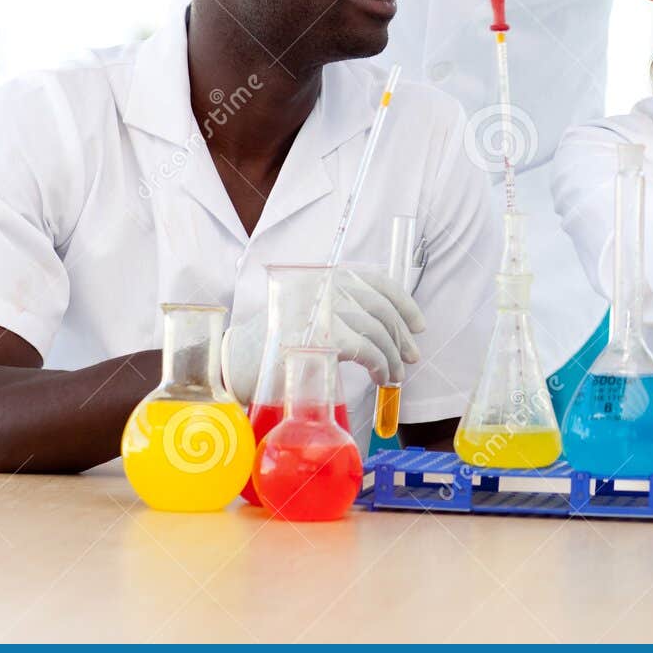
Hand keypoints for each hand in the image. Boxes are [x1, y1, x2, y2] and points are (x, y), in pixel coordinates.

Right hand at [220, 266, 426, 403]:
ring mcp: (323, 310)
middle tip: (412, 355)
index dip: (403, 302)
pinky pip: (367, 350)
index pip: (376, 280)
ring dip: (393, 356)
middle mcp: (325, 287)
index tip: (418, 325)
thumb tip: (390, 328)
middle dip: (401, 334)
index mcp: (324, 276)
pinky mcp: (323, 337)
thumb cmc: (273, 344)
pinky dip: (381, 365)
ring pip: (377, 331)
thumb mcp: (311, 315)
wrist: (234, 363)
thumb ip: (343, 311)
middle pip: (380, 307)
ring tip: (396, 374)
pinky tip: (381, 376)